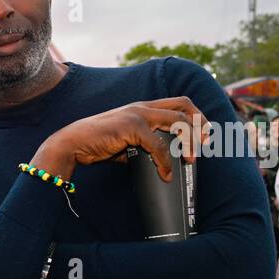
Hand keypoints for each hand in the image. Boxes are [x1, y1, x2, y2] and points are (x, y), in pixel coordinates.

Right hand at [30, 97, 205, 182]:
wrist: (72, 143)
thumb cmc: (95, 144)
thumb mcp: (124, 142)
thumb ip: (142, 145)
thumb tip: (158, 161)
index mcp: (142, 107)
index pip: (178, 103)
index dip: (195, 116)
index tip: (203, 135)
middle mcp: (143, 107)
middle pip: (185, 106)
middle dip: (201, 124)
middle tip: (206, 143)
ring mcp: (138, 114)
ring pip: (178, 123)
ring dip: (189, 143)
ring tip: (191, 160)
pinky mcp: (132, 127)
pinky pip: (158, 146)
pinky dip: (165, 162)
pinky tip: (165, 174)